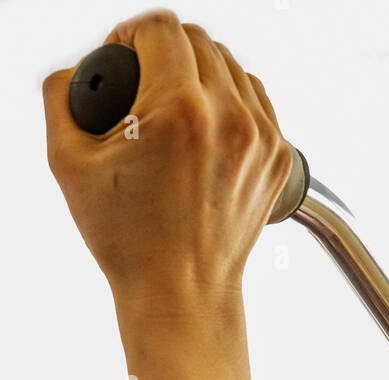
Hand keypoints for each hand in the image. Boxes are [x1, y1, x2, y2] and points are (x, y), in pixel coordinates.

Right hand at [42, 10, 294, 379]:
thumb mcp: (70, 164)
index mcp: (181, 108)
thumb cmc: (129, 241)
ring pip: (231, 66)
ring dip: (200, 73)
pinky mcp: (278, 159)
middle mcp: (230, 117)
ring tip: (173, 107)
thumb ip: (62, 95)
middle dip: (163, 52)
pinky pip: (256, 101)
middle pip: (198, 40)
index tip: (121, 60)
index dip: (130, 35)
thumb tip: (77, 70)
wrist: (181, 295)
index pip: (160, 27)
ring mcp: (261, 139)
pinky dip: (230, 102)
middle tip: (142, 85)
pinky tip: (205, 127)